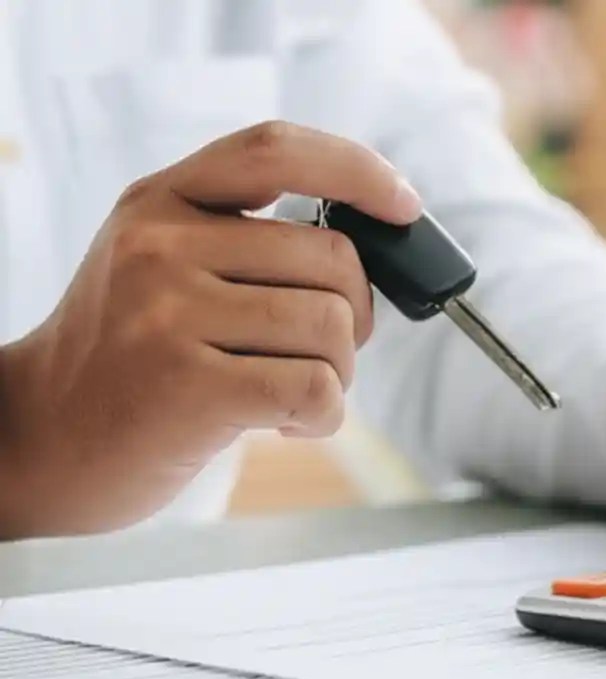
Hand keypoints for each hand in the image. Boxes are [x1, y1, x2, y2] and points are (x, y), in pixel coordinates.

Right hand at [0, 121, 421, 537]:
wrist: (42, 441)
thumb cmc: (131, 360)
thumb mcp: (165, 268)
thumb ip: (247, 240)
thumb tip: (378, 236)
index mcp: (160, 203)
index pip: (275, 150)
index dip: (356, 169)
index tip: (404, 205)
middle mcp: (160, 246)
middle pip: (332, 256)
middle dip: (355, 315)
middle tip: (321, 352)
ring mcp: (168, 313)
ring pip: (333, 325)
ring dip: (338, 373)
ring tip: (289, 392)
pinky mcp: (186, 385)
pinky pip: (316, 387)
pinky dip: (323, 416)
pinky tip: (283, 424)